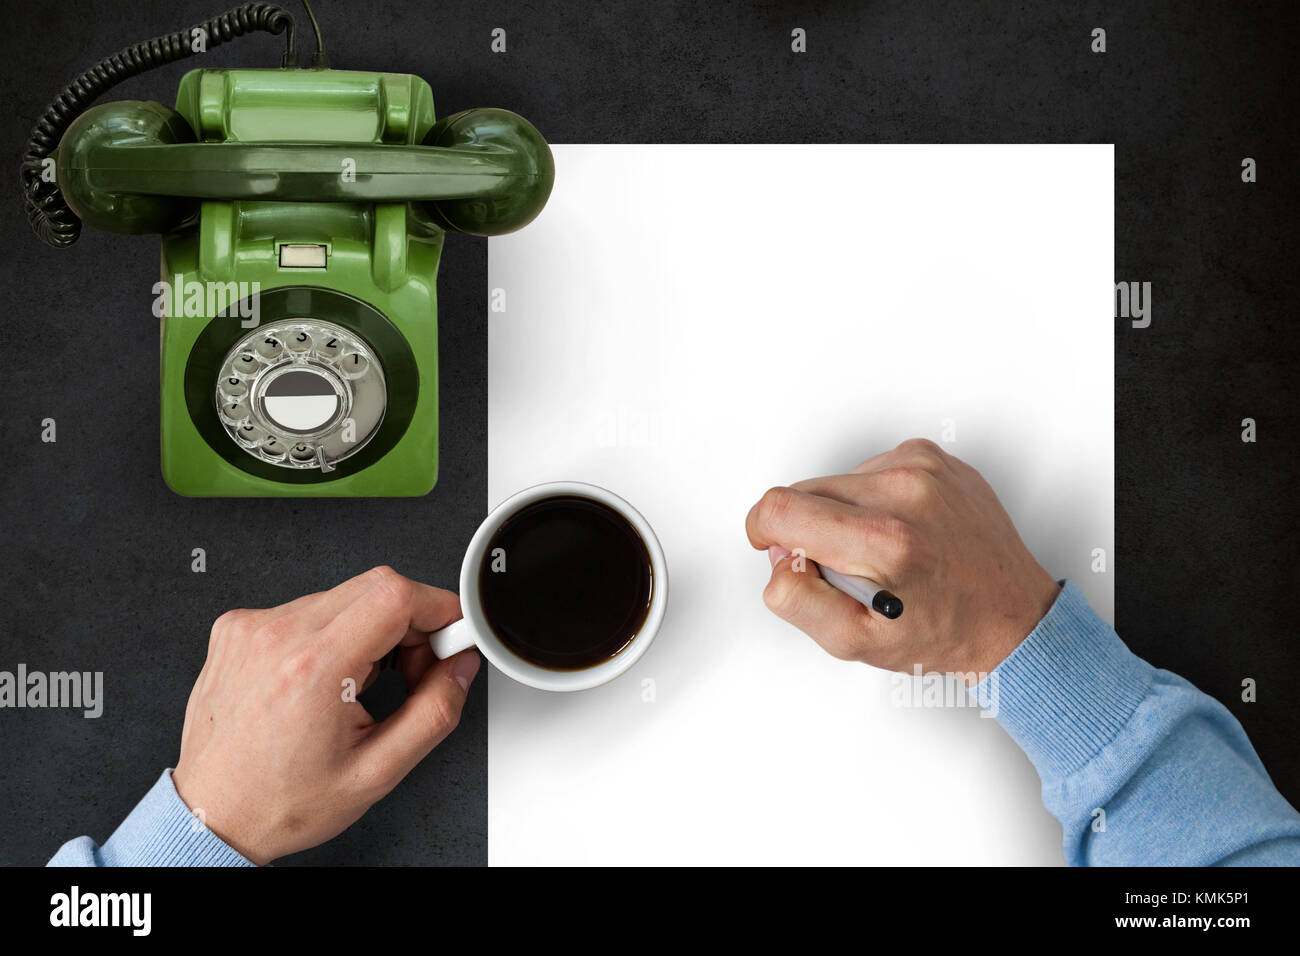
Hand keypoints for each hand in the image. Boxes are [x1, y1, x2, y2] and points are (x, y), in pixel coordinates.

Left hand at [172, 566, 479, 864]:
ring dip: (370, 629)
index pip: (396, 595)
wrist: (212, 815)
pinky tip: (324, 678)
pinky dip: (330, 633)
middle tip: (410, 670)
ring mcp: (252, 627)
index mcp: (314, 668)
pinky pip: (307, 608)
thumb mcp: (378, 771)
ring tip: (360, 685)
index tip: (450, 634)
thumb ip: (435, 712)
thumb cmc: (281, 801)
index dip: (438, 608)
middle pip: (376, 586)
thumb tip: (460, 667)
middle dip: (410, 622)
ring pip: (344, 595)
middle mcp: (278, 636)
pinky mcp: (237, 627)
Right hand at [745, 439, 1059, 676]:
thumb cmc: (942, 630)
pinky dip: (871, 500)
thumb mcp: (856, 642)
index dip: (764, 531)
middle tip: (849, 570)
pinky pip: (868, 470)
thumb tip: (778, 561)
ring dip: (842, 515)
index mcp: (884, 541)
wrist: (1010, 615)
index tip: (776, 548)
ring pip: (835, 481)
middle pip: (803, 492)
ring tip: (881, 552)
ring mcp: (922, 468)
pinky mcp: (931, 457)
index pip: (781, 509)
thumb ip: (798, 600)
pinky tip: (899, 530)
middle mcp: (905, 493)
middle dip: (810, 532)